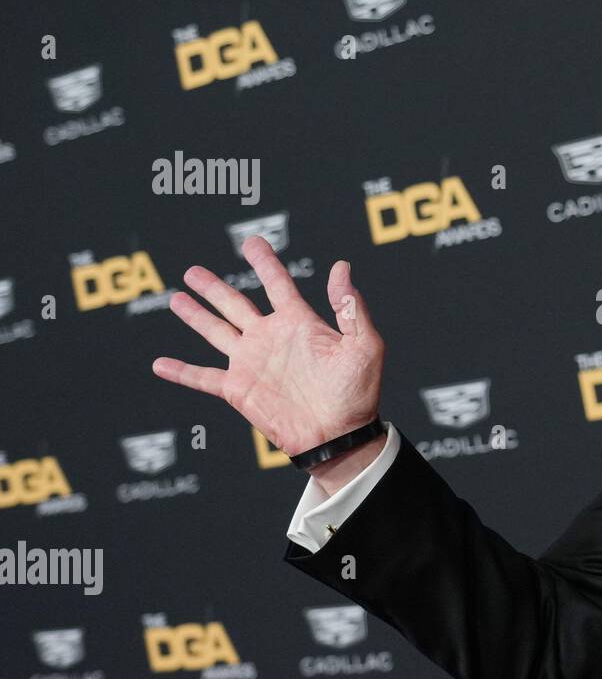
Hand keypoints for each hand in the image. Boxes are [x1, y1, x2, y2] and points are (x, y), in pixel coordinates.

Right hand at [152, 236, 385, 460]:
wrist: (340, 435)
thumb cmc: (358, 393)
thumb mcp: (365, 345)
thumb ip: (350, 306)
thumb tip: (341, 266)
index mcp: (300, 323)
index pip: (277, 284)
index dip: (264, 263)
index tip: (251, 243)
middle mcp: (271, 338)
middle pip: (235, 304)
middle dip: (214, 287)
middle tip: (193, 270)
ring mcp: (252, 363)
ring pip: (216, 331)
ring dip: (195, 315)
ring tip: (176, 297)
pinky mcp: (238, 389)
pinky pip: (203, 377)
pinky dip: (181, 372)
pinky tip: (159, 364)